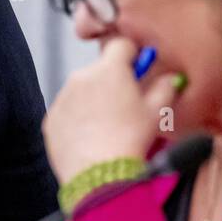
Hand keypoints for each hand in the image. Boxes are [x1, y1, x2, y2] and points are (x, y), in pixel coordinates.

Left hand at [43, 37, 184, 182]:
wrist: (99, 174)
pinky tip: (91, 138)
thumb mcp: (157, 113)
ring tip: (108, 127)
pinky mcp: (51, 118)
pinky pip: (67, 112)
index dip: (132, 56)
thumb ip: (165, 88)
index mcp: (109, 69)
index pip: (121, 45)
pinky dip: (77, 120)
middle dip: (112, 82)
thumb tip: (170, 79)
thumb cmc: (131, 140)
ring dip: (93, 101)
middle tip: (126, 106)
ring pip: (82, 91)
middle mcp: (81, 77)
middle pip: (100, 70)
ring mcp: (62, 97)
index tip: (137, 70)